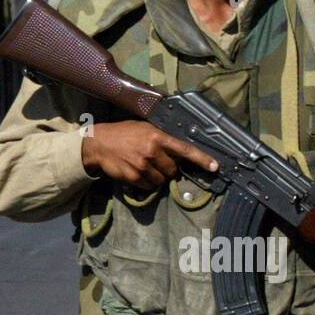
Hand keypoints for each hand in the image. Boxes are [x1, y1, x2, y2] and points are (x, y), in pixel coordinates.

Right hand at [80, 120, 218, 190]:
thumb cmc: (124, 133)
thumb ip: (161, 139)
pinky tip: (137, 172)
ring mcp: (143, 165)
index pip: (185, 149)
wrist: (99, 143)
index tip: (214, 166)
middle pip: (173, 170)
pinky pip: (149, 186)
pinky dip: (146, 183)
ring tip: (145, 166)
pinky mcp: (134, 177)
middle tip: (158, 162)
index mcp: (157, 136)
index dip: (201, 159)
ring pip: (162, 180)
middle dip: (169, 169)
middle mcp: (152, 151)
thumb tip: (180, 153)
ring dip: (157, 177)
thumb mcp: (144, 128)